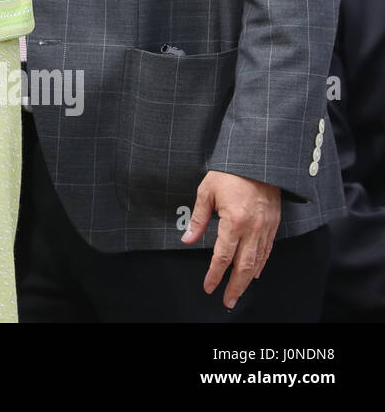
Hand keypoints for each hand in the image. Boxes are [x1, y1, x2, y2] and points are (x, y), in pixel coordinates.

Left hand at [181, 170, 281, 308]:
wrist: (258, 160)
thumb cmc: (229, 173)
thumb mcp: (206, 192)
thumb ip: (198, 219)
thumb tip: (187, 239)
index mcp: (234, 221)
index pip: (223, 256)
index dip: (215, 274)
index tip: (208, 287)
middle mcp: (253, 228)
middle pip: (244, 266)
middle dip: (235, 287)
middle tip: (228, 302)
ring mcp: (266, 227)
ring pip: (258, 261)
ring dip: (248, 279)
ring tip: (239, 291)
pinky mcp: (274, 224)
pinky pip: (267, 250)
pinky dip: (261, 264)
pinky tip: (255, 272)